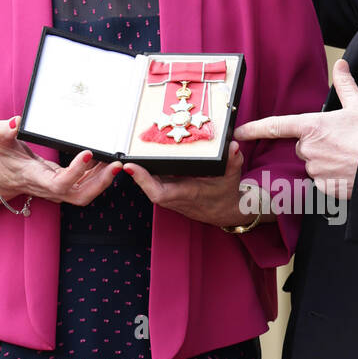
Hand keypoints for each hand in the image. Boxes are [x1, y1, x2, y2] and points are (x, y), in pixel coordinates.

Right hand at [0, 117, 123, 204]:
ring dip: (105, 177)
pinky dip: (101, 173)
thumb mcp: (1, 143)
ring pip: (89, 191)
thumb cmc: (7, 159)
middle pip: (82, 195)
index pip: (60, 183)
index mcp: (39, 180)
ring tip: (116, 158)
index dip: (75, 171)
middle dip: (101, 182)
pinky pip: (89, 184)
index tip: (88, 152)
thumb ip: (3, 131)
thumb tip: (16, 121)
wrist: (9, 176)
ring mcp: (63, 190)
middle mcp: (53, 189)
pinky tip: (108, 158)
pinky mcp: (69, 186)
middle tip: (116, 164)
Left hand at [123, 139, 253, 227]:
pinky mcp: (170, 193)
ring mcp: (171, 196)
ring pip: (149, 184)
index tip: (131, 167)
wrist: (226, 212)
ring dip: (139, 171)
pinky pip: (154, 183)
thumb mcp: (232, 177)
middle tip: (124, 152)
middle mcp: (175, 197)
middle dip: (135, 171)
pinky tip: (141, 157)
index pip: (159, 192)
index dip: (143, 181)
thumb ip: (233, 161)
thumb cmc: (227, 195)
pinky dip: (146, 172)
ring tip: (129, 151)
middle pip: (148, 186)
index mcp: (187, 194)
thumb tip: (233, 146)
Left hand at [234, 59, 357, 198]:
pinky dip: (331, 176)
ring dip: (323, 160)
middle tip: (337, 142)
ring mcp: (314, 169)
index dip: (253, 128)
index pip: (275, 126)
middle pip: (300, 146)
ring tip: (345, 156)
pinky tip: (346, 170)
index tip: (238, 131)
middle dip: (313, 144)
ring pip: (311, 163)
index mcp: (312, 126)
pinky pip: (320, 180)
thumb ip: (345, 84)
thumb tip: (341, 65)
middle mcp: (308, 149)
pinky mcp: (323, 186)